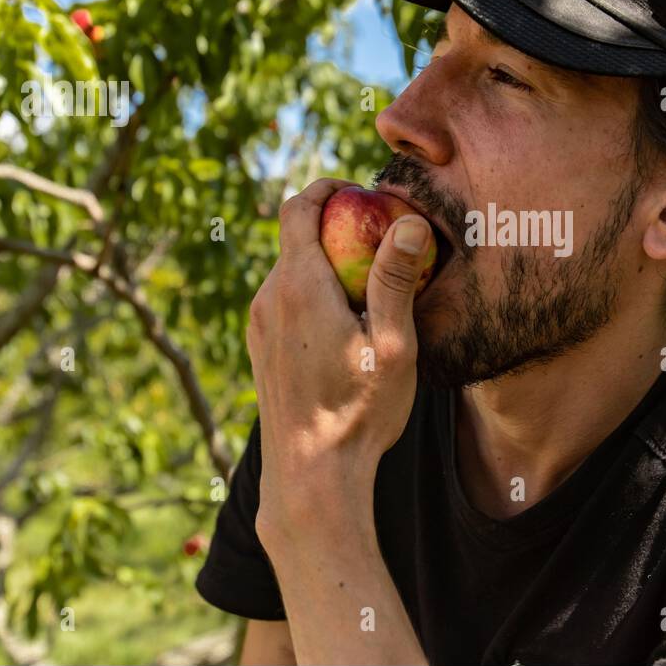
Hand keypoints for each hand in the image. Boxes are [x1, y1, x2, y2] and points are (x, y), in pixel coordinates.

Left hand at [246, 178, 435, 545]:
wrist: (311, 477)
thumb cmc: (358, 412)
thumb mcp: (391, 344)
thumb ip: (395, 280)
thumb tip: (407, 223)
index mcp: (298, 286)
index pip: (298, 207)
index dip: (328, 188)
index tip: (361, 192)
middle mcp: (268, 299)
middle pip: (296, 239)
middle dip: (338, 229)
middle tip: (383, 243)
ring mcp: (258, 326)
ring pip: (291, 273)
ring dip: (327, 266)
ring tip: (372, 291)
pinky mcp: (259, 350)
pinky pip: (285, 302)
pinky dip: (313, 295)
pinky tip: (347, 327)